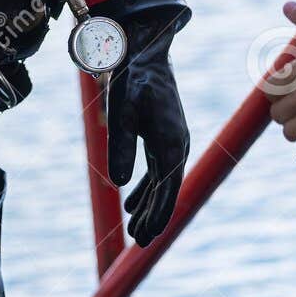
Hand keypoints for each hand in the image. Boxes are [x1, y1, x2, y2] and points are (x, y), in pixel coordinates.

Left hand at [106, 11, 189, 244]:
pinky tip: (132, 203)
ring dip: (150, 206)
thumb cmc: (132, 80)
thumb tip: (117, 183)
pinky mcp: (163, 136)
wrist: (144, 51)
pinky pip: (157, 170)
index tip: (146, 240)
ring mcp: (172, 141)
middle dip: (154, 218)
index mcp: (172, 144)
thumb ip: (121, 146)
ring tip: (135, 232)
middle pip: (167, 191)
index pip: (166, 190)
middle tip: (139, 245)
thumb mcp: (122, 112)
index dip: (157, 216)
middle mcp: (178, 146)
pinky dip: (146, 188)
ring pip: (162, 183)